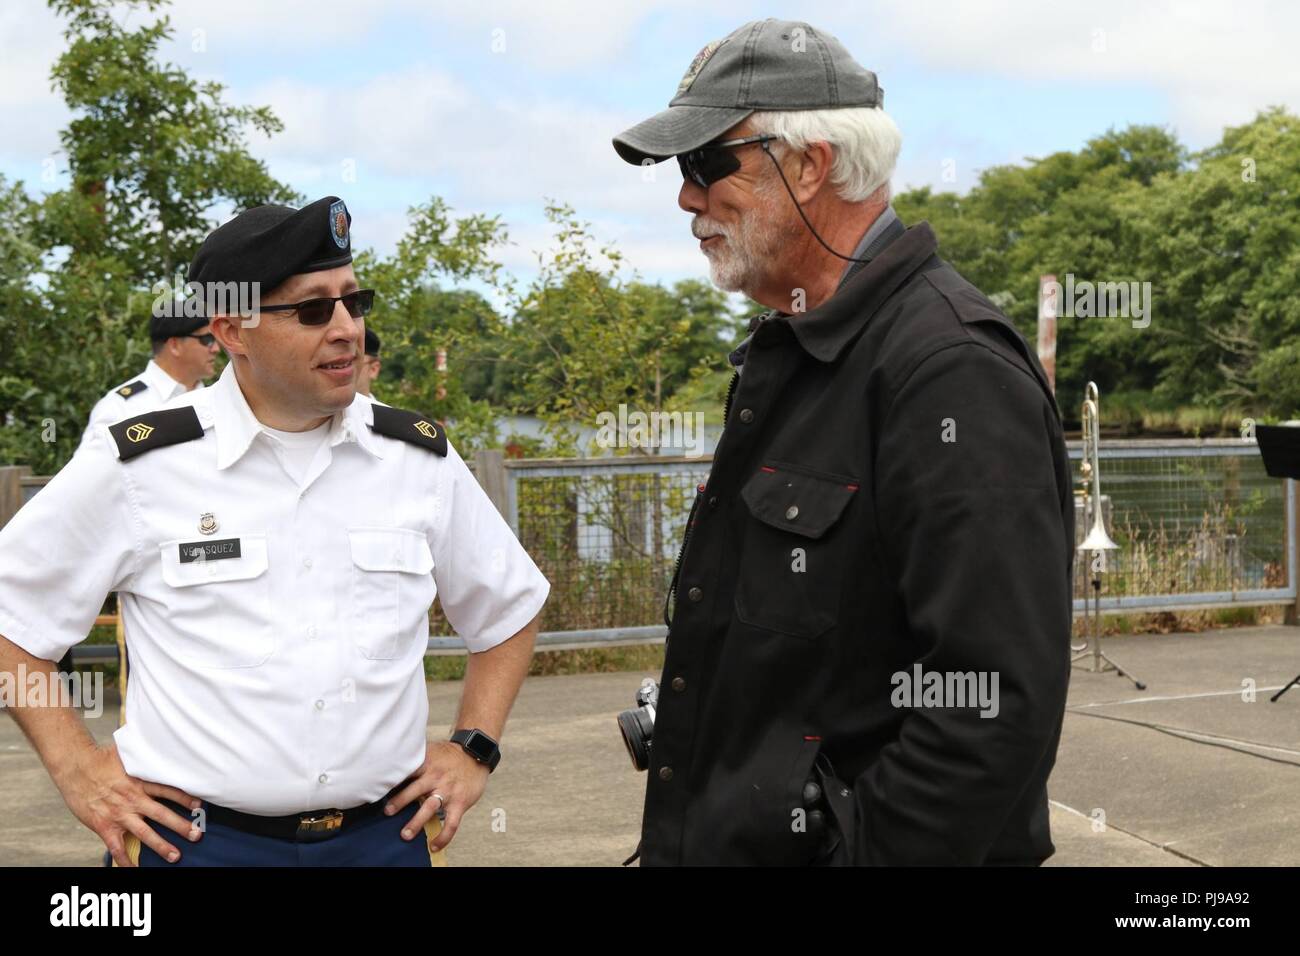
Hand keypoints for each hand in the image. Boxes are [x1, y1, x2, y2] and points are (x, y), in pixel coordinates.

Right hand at [54, 741, 202, 866]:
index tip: (201, 806)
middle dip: (181, 826)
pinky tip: (134, 869)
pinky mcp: (104, 826)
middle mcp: (133, 799)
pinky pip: (117, 847)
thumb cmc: (101, 758)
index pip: (169, 791)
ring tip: (176, 856)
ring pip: (144, 833)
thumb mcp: (128, 753)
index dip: (186, 798)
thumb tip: (162, 740)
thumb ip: (146, 754)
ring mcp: (119, 814)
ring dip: (161, 845)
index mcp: (141, 781)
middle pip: (162, 815)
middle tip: (197, 835)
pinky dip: (125, 860)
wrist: (75, 767)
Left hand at [385, 740, 489, 852]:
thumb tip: (390, 765)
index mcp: (426, 764)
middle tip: (387, 812)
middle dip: (400, 801)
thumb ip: (414, 760)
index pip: (406, 771)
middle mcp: (435, 777)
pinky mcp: (460, 802)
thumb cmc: (449, 754)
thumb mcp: (431, 751)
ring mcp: (448, 790)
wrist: (475, 753)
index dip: (392, 779)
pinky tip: (434, 846)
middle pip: (415, 790)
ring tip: (405, 834)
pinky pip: (451, 823)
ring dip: (417, 822)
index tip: (378, 787)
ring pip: (430, 807)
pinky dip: (443, 836)